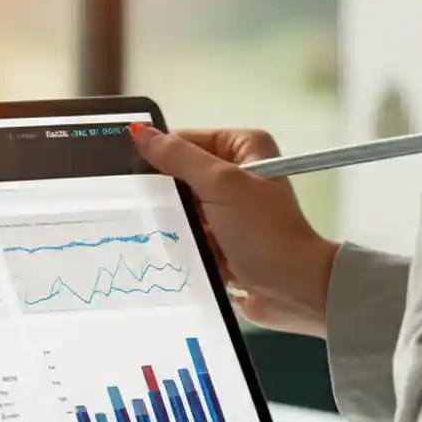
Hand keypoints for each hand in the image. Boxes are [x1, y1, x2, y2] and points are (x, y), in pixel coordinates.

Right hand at [130, 124, 338, 337]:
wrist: (292, 289)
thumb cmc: (265, 232)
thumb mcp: (221, 185)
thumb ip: (179, 157)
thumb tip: (141, 132)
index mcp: (243, 148)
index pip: (187, 141)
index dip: (159, 154)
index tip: (129, 172)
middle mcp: (238, 174)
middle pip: (182, 175)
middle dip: (166, 194)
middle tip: (146, 206)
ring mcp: (230, 209)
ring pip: (183, 208)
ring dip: (175, 223)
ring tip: (166, 232)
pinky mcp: (224, 239)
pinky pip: (190, 234)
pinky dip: (184, 243)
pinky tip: (177, 251)